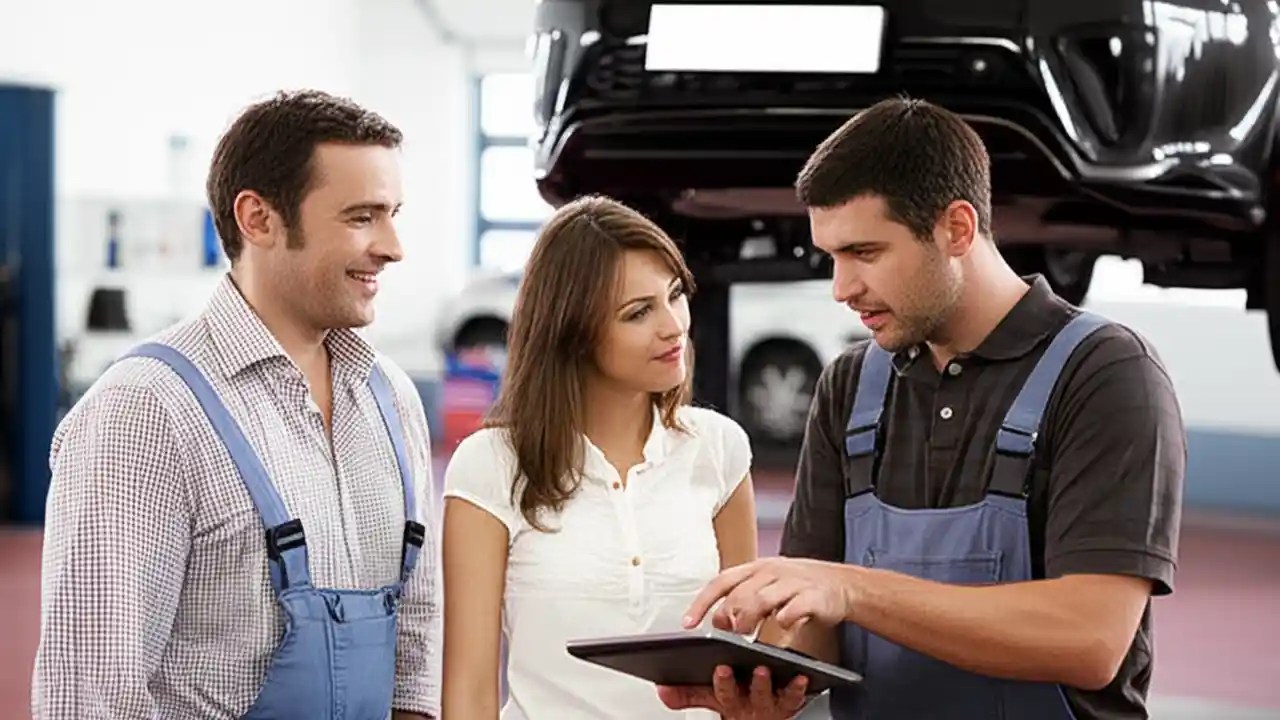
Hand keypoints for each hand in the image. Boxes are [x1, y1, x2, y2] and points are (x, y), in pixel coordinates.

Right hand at [656, 664, 808, 718]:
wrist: (764, 719)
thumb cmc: (740, 702)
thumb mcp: (712, 698)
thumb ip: (687, 694)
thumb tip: (662, 689)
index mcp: (728, 700)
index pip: (719, 692)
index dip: (718, 682)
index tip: (717, 668)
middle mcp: (747, 705)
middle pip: (736, 695)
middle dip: (730, 684)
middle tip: (726, 668)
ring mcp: (768, 705)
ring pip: (764, 695)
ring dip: (761, 684)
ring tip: (761, 669)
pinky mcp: (788, 703)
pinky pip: (793, 698)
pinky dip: (796, 688)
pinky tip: (800, 676)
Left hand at [683, 557, 854, 634]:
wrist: (843, 584)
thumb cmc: (799, 587)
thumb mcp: (768, 585)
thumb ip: (744, 598)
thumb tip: (718, 620)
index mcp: (756, 568)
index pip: (721, 582)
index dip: (702, 603)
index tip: (687, 624)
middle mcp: (771, 571)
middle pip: (739, 593)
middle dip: (728, 615)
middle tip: (727, 632)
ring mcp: (792, 582)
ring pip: (761, 599)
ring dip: (749, 618)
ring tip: (746, 634)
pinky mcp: (813, 596)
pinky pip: (794, 608)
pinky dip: (784, 619)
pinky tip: (782, 626)